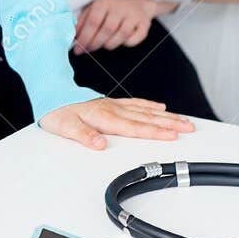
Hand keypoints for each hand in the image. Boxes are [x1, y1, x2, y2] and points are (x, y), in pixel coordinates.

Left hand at [40, 97, 195, 149]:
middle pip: (147, 118)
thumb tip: (100, 144)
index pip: (135, 127)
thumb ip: (83, 135)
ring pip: (145, 110)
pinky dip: (150, 105)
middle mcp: (112, 109)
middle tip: (189, 127)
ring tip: (183, 119)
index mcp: (104, 118)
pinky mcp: (111, 102)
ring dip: (165, 115)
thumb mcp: (65, 127)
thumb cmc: (57, 112)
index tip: (173, 135)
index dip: (155, 132)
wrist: (50, 93)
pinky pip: (136, 103)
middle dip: (169, 123)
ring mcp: (114, 104)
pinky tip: (160, 107)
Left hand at [73, 0, 170, 52]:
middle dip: (95, 44)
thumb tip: (73, 37)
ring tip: (104, 45)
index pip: (93, 22)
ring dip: (110, 44)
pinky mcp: (145, 23)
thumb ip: (84, 21)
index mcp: (105, 2)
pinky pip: (135, 39)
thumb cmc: (112, 6)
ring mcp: (134, 15)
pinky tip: (121, 41)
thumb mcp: (95, 7)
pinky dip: (127, 43)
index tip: (78, 50)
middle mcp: (120, 7)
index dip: (84, 38)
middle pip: (106, 30)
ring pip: (121, 36)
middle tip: (89, 50)